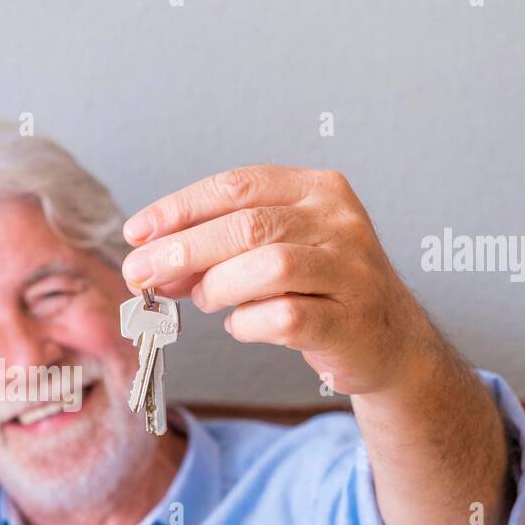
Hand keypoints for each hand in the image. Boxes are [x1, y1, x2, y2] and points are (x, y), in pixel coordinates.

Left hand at [121, 166, 436, 395]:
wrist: (388, 339)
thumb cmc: (319, 288)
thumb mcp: (274, 250)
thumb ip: (220, 248)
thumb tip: (152, 260)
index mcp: (316, 189)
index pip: (236, 185)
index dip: (178, 209)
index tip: (136, 233)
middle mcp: (338, 222)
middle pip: (245, 225)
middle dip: (181, 250)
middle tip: (141, 273)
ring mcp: (349, 271)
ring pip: (267, 267)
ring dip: (218, 287)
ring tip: (206, 299)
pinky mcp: (348, 320)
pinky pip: (282, 318)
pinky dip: (247, 325)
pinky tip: (241, 325)